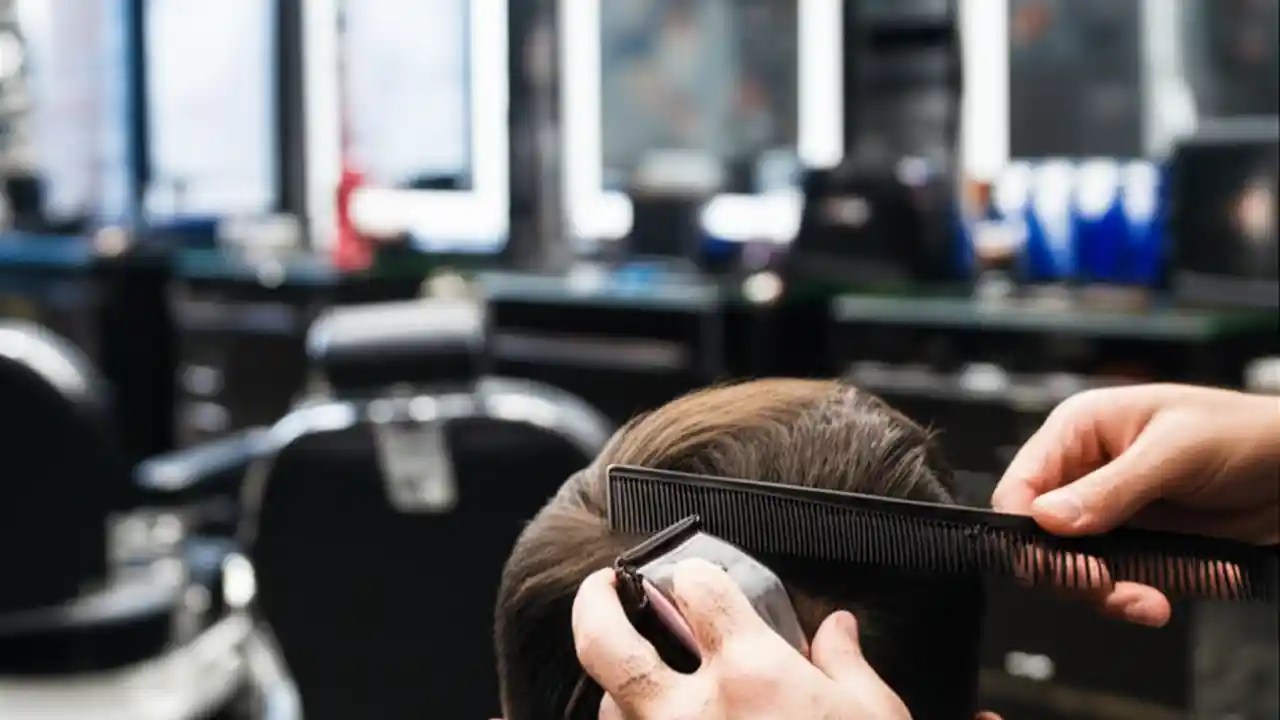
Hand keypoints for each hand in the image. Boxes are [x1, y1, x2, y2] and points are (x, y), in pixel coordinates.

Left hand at [571, 559, 1001, 718]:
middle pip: (606, 644)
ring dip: (620, 690)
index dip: (694, 573)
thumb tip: (838, 629)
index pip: (697, 588)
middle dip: (593, 603)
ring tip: (645, 680)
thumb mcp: (875, 718)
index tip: (697, 578)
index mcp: (752, 676)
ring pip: (608, 708)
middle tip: (603, 586)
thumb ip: (847, 665)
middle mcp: (693, 713)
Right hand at [993, 384, 1279, 626]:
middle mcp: (1085, 473)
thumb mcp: (1175, 453)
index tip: (1051, 561)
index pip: (1021, 484)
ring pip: (1075, 567)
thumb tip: (1045, 518)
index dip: (1022, 527)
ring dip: (1107, 593)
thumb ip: (1111, 488)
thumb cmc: (1244, 434)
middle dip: (1068, 568)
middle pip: (1039, 535)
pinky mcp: (1140, 547)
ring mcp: (1111, 515)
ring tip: (1148, 601)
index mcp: (1079, 432)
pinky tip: (1159, 601)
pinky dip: (1135, 599)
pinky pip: (1116, 583)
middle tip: (1103, 587)